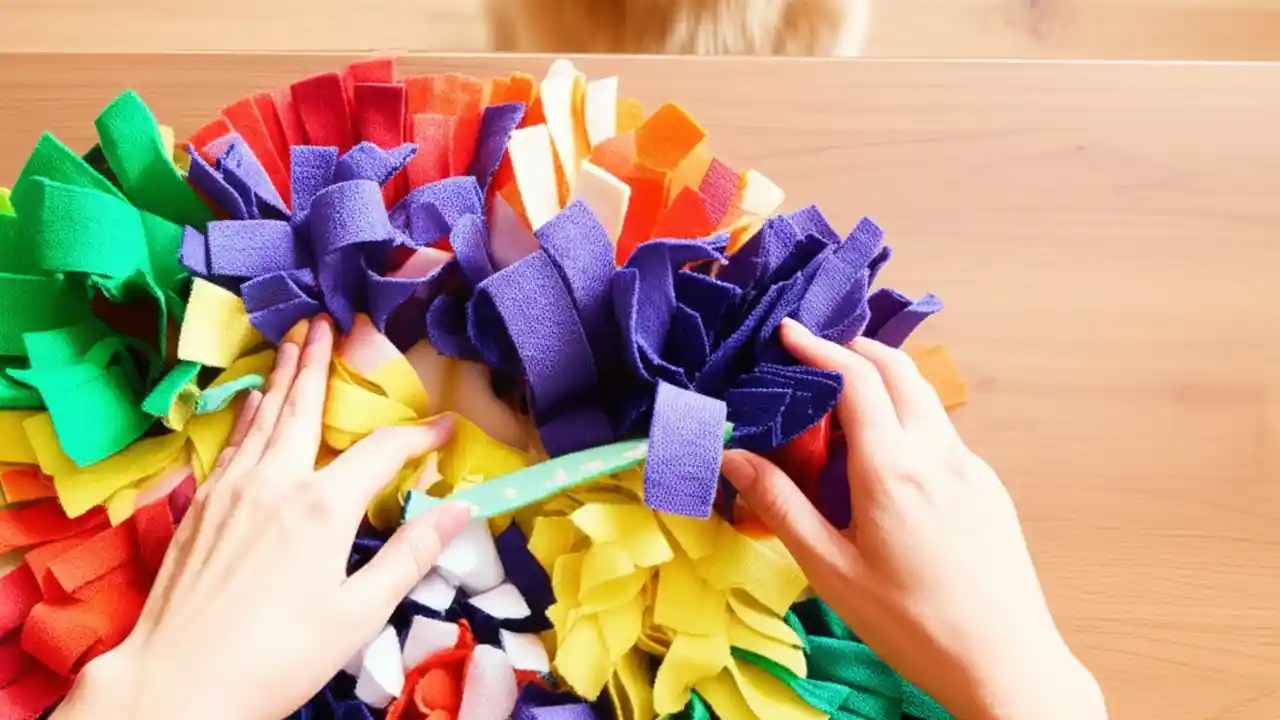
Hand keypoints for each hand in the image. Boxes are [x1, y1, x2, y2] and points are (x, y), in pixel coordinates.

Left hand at [54, 316, 471, 719]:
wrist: (178, 682)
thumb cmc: (278, 657)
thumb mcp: (359, 614)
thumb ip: (410, 555)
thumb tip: (461, 510)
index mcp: (323, 507)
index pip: (383, 453)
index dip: (419, 436)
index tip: (445, 427)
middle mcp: (276, 482)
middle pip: (306, 408)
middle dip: (322, 362)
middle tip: (330, 322)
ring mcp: (232, 490)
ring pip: (264, 417)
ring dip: (283, 374)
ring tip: (294, 339)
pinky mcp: (200, 506)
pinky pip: (232, 442)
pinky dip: (248, 414)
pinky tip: (253, 402)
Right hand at [721, 319, 1105, 719]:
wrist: (1006, 663)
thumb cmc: (910, 624)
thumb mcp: (831, 569)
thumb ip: (780, 505)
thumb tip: (732, 457)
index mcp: (893, 469)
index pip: (857, 378)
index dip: (819, 347)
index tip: (788, 334)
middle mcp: (939, 454)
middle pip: (899, 369)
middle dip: (855, 348)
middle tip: (815, 353)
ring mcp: (972, 468)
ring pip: (925, 400)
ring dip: (883, 383)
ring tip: (842, 405)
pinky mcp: (990, 489)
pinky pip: (942, 435)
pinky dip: (907, 421)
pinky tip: (885, 462)